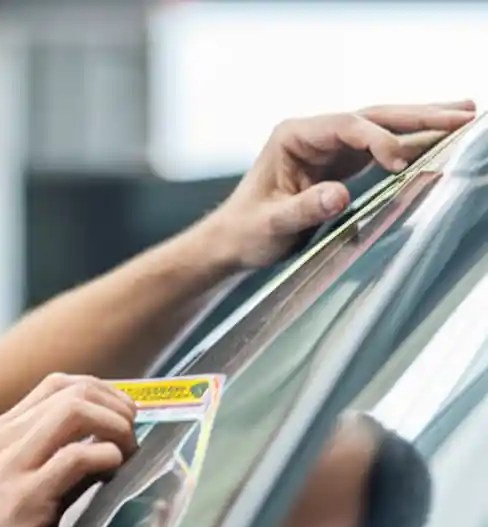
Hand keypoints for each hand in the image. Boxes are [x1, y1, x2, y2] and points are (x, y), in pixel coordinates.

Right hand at [0, 374, 135, 526]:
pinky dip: (108, 458)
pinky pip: (79, 457)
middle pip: (74, 389)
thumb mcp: (15, 491)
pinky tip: (114, 476)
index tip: (123, 419)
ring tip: (128, 454)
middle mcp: (3, 440)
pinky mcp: (25, 498)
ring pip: (77, 409)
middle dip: (117, 405)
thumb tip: (104, 453)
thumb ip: (53, 467)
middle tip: (134, 437)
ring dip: (117, 426)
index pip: (58, 384)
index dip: (101, 392)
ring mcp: (12, 466)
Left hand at [211, 101, 476, 268]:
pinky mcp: (340, 164)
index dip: (378, 140)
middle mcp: (312, 134)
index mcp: (292, 136)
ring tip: (466, 116)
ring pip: (383, 128)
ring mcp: (328, 147)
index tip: (402, 163)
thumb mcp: (270, 226)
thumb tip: (339, 195)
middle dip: (418, 116)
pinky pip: (381, 149)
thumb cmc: (245, 232)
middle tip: (462, 116)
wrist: (232, 241)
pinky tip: (440, 140)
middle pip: (373, 117)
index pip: (346, 127)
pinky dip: (412, 144)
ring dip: (423, 123)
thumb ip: (303, 210)